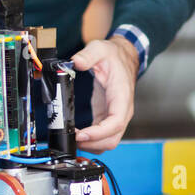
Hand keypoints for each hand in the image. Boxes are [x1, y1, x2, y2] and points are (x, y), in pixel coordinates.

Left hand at [69, 36, 138, 151]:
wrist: (123, 57)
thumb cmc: (114, 56)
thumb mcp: (100, 49)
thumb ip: (87, 55)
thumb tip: (74, 62)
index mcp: (122, 96)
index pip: (116, 123)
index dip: (98, 133)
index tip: (81, 135)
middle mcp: (122, 111)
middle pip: (112, 139)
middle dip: (91, 143)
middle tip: (71, 138)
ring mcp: (115, 116)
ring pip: (107, 142)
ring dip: (90, 145)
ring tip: (71, 137)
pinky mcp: (107, 118)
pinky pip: (101, 137)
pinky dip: (90, 140)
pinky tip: (76, 134)